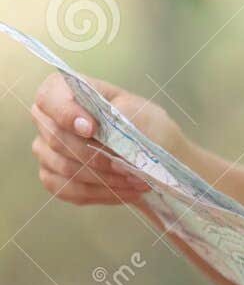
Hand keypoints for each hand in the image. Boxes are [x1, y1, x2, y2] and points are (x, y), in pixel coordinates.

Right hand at [30, 71, 180, 206]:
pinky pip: (69, 190)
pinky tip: (127, 190)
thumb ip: (117, 116)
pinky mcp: (53, 177)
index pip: (49, 98)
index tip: (91, 129)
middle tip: (130, 165)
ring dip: (105, 178)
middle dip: (96, 156)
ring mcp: (46, 150)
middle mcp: (47, 120)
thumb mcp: (140, 112)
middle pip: (56, 139)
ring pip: (66, 168)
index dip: (66, 114)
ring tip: (138, 180)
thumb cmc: (145, 125)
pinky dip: (102, 193)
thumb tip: (97, 131)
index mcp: (64, 90)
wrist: (155, 152)